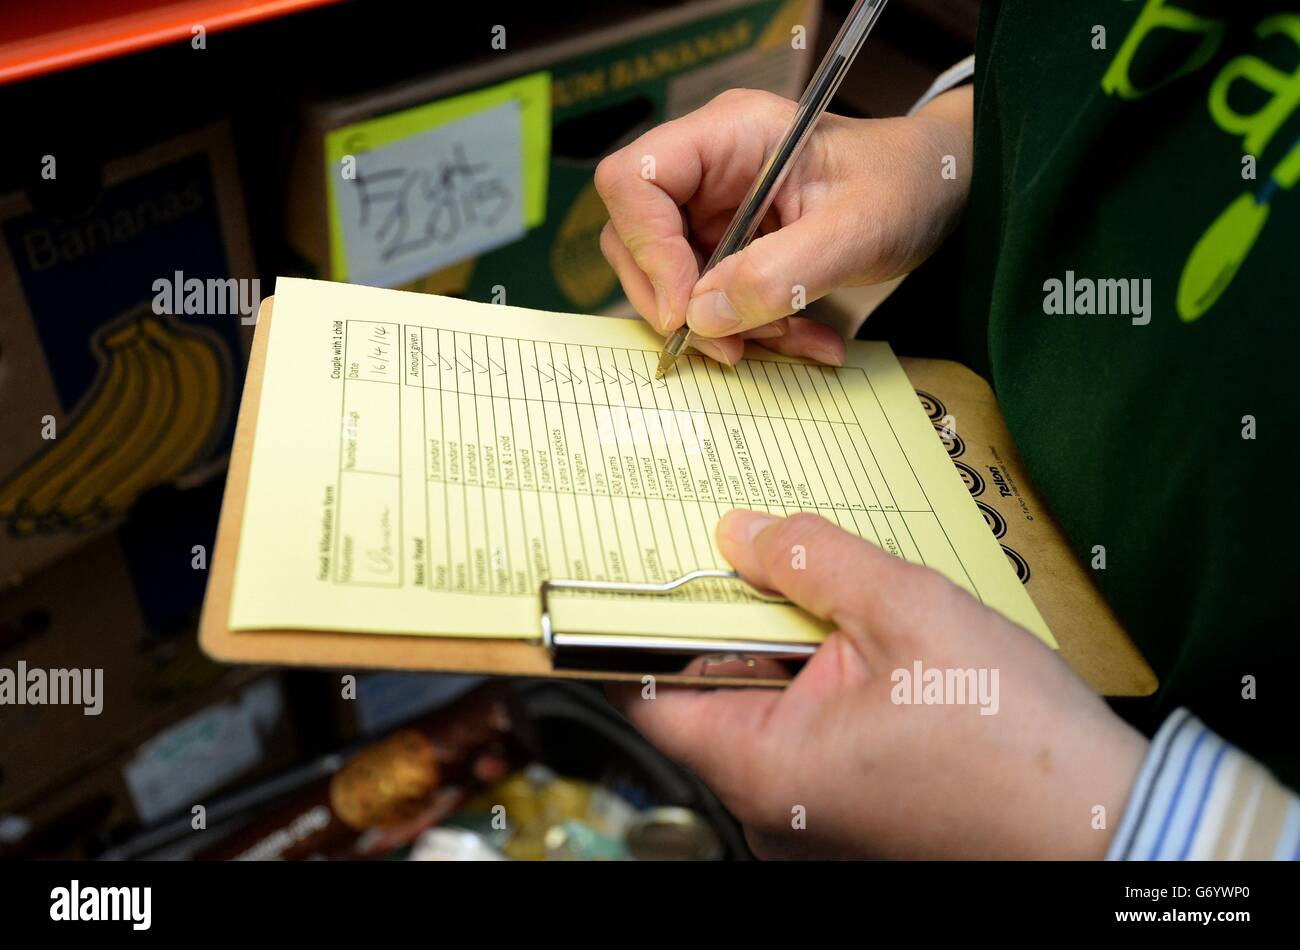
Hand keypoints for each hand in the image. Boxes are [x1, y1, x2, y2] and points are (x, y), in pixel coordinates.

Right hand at [593, 86, 973, 365]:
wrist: (938, 191)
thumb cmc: (907, 184)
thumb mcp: (856, 231)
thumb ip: (779, 273)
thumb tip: (702, 318)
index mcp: (728, 135)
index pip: (633, 180)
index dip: (646, 247)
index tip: (686, 308)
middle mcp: (708, 168)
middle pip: (634, 237)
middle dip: (677, 302)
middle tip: (728, 345)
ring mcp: (714, 209)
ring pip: (670, 280)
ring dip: (720, 326)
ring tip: (787, 339)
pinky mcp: (729, 247)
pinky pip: (711, 299)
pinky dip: (749, 330)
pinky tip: (802, 339)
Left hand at [610, 510, 1149, 858]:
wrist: (1107, 823)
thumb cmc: (1014, 739)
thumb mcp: (908, 612)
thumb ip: (809, 561)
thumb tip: (739, 532)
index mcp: (759, 768)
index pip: (650, 692)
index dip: (639, 625)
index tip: (646, 568)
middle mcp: (769, 810)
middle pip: (711, 695)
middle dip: (733, 620)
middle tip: (754, 553)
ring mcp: (808, 822)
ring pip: (765, 713)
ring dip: (785, 649)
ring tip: (825, 594)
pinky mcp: (847, 817)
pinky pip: (806, 739)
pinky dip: (820, 687)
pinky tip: (865, 648)